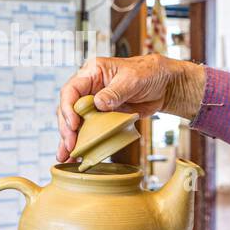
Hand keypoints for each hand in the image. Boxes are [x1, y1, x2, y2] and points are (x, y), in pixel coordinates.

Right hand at [56, 54, 204, 162]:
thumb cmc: (148, 73)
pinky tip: (75, 157)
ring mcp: (93, 104)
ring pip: (74, 122)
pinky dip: (82, 144)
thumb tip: (98, 104)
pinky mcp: (101, 118)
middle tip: (71, 146)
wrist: (163, 85)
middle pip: (69, 109)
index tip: (74, 124)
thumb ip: (115, 92)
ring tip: (66, 157)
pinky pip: (87, 131)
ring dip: (69, 140)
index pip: (71, 90)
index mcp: (92, 73)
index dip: (68, 108)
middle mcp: (88, 88)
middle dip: (67, 129)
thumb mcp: (132, 79)